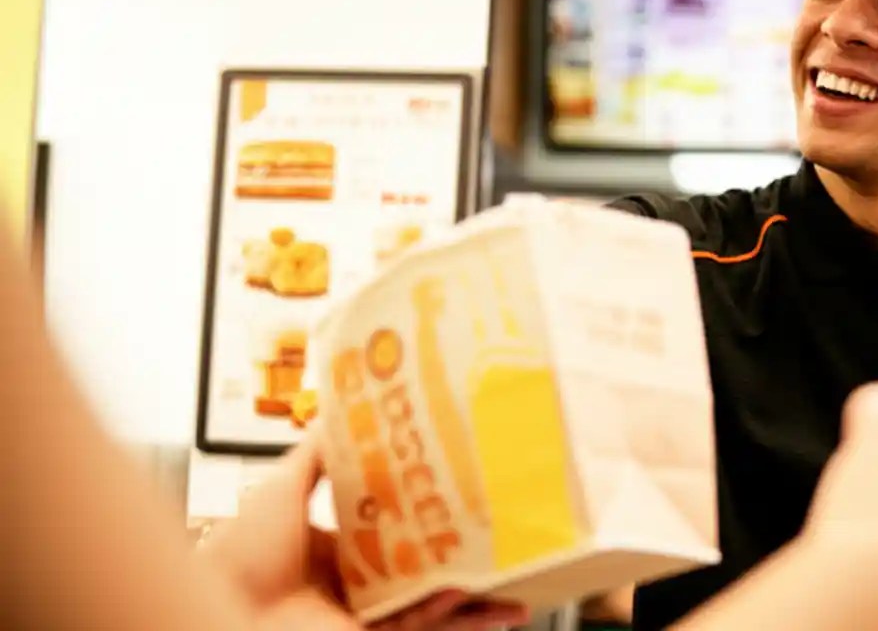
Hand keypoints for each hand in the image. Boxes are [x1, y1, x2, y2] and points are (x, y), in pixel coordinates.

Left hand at [197, 425, 529, 630]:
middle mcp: (353, 590)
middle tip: (508, 555)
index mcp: (334, 555)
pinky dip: (453, 616)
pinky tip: (481, 599)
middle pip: (425, 577)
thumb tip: (343, 412)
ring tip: (518, 593)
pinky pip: (422, 626)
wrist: (216, 609)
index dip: (432, 523)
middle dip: (468, 571)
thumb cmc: (235, 557)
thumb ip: (318, 456)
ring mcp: (363, 620)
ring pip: (435, 611)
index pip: (397, 536)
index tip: (466, 505)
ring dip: (477, 604)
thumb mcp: (282, 489)